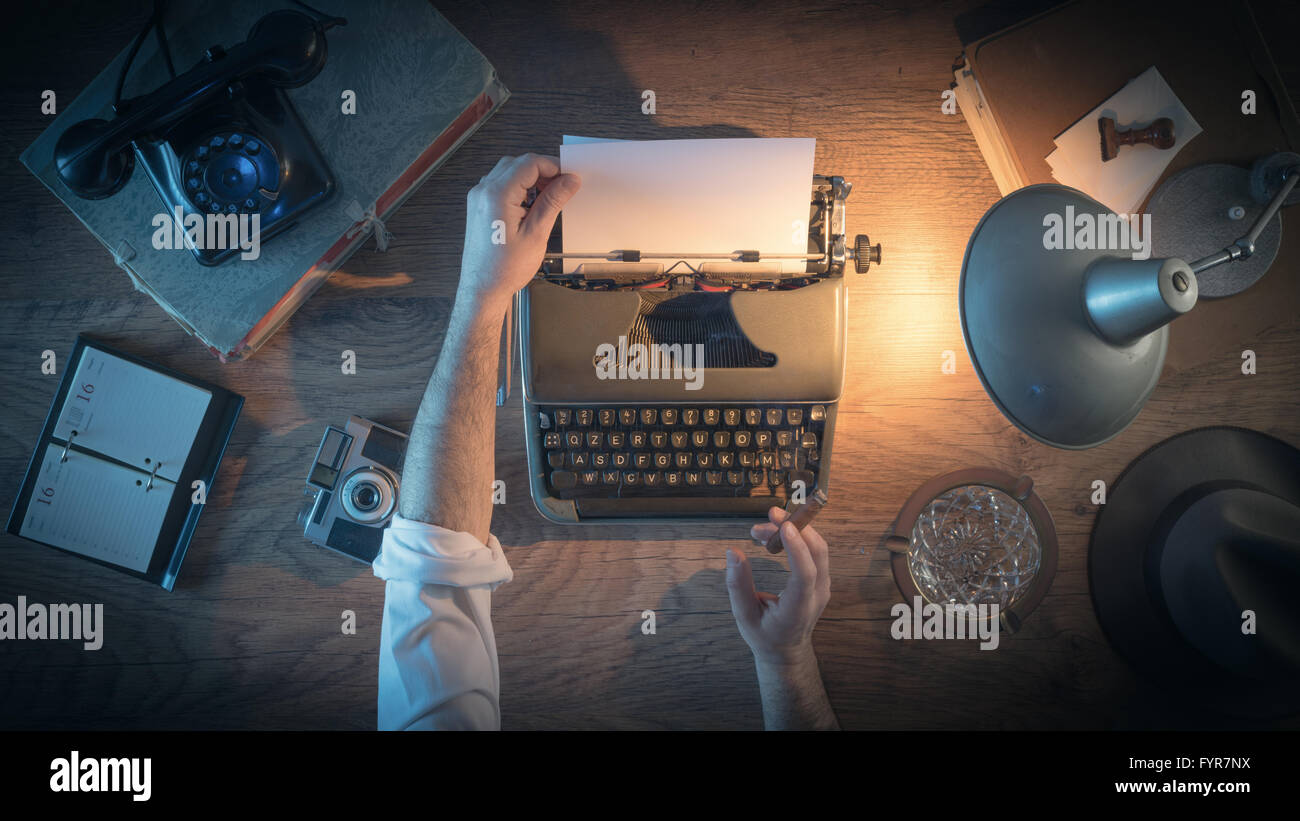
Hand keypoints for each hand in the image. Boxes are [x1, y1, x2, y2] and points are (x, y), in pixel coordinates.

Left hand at [459, 153, 580, 313]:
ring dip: (531, 179)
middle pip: (518, 164)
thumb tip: (569, 181)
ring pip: (509, 172)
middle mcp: (483, 192)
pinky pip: (500, 185)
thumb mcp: (536, 234)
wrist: (482, 289)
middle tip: (562, 188)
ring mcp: (479, 198)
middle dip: (543, 171)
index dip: (553, 166)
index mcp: (496, 195)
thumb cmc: (504, 269)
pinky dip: (519, 189)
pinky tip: (532, 206)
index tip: (569, 177)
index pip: (529, 163)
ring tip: (548, 199)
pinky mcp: (479, 207)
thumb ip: (552, 202)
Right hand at [726, 506, 830, 667]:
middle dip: (796, 527)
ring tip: (761, 530)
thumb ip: (738, 585)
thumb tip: (732, 552)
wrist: (786, 651)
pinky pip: (815, 551)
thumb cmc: (764, 635)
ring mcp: (823, 586)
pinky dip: (797, 538)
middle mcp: (818, 595)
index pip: (805, 574)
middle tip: (770, 514)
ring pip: (818, 547)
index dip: (797, 547)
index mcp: (799, 608)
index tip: (783, 525)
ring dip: (794, 530)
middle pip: (818, 552)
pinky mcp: (821, 579)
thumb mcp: (744, 615)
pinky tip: (774, 537)